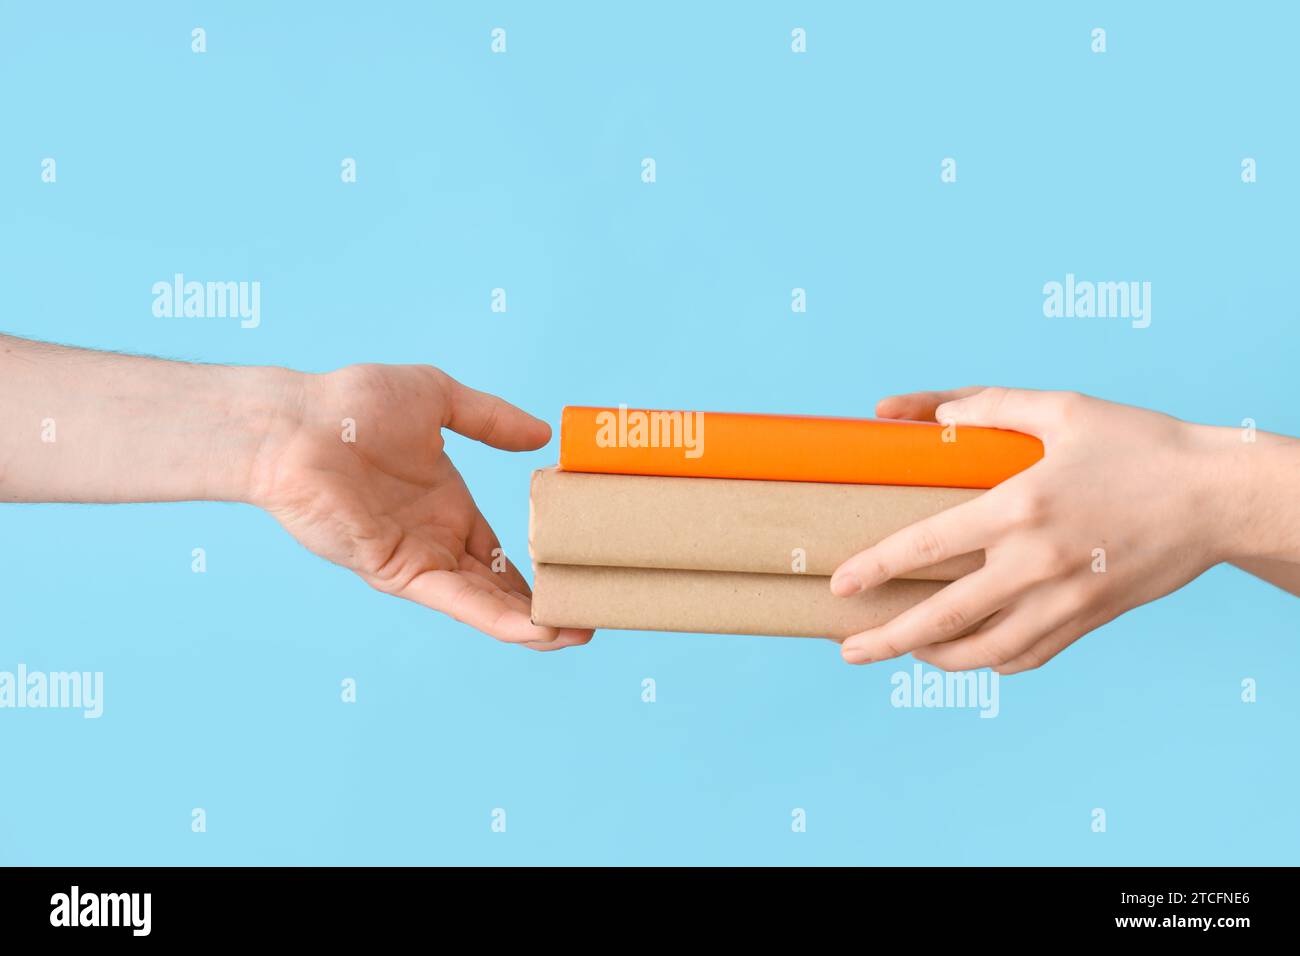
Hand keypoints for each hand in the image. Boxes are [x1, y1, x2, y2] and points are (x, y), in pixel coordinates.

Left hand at [248, 363, 592, 650]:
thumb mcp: (439, 398)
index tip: (576, 582)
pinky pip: (456, 601)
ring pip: (484, 603)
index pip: (500, 552)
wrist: (296, 423)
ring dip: (531, 624)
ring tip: (580, 635)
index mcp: (447, 505)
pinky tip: (535, 631)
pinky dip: (496, 619)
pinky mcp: (397, 571)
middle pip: (499, 587)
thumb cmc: (353, 403)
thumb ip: (492, 418)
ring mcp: (417, 559)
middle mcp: (435, 539)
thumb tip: (542, 435)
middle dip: (544, 606)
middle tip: (593, 618)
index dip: (537, 570)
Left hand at [830, 387, 1258, 672]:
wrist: (1219, 496)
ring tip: (903, 652)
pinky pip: (1031, 654)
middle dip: (888, 639)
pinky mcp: (1092, 617)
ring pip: (986, 650)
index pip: (927, 546)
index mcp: (1020, 505)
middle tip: (849, 650)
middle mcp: (1037, 561)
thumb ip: (987, 406)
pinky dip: (993, 662)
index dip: (876, 567)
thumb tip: (921, 412)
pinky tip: (971, 655)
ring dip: (936, 659)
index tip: (840, 585)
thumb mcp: (1062, 409)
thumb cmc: (1139, 444)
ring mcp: (1066, 598)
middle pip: (945, 615)